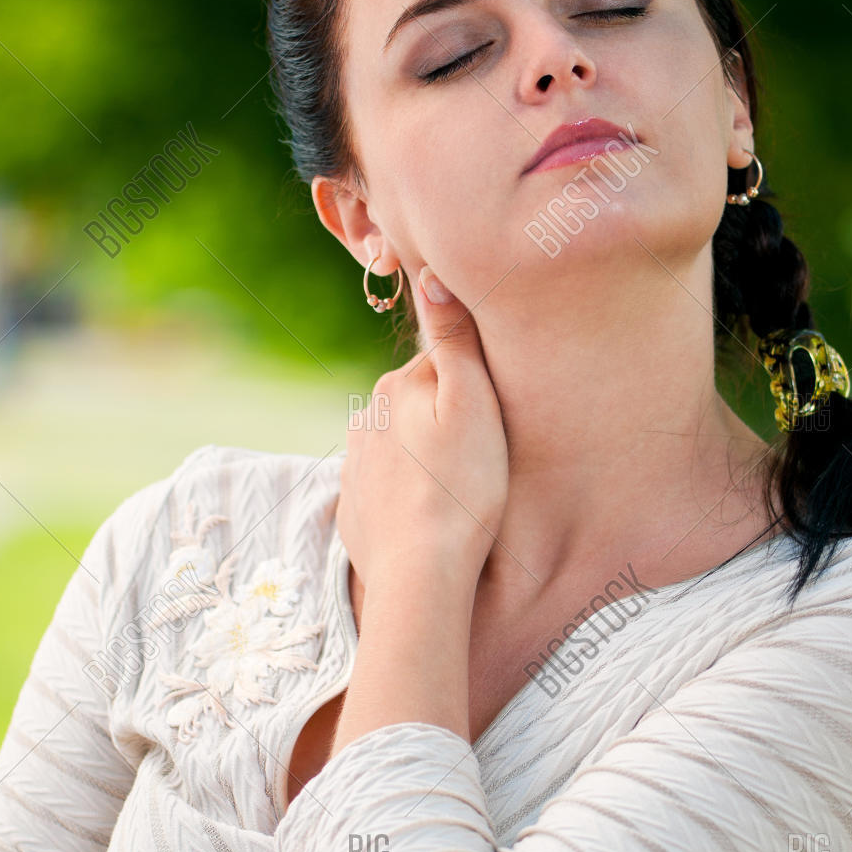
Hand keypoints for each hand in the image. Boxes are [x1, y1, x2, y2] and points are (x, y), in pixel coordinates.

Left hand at [336, 265, 508, 596]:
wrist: (419, 576)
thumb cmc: (461, 490)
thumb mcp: (474, 405)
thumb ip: (454, 339)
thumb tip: (432, 275)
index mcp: (396, 386)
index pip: (444, 365)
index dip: (475, 386)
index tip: (497, 414)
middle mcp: (366, 417)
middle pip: (420, 405)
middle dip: (447, 421)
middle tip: (482, 459)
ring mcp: (355, 464)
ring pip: (403, 446)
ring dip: (427, 458)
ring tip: (460, 492)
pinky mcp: (354, 506)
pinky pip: (389, 487)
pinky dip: (409, 495)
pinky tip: (432, 516)